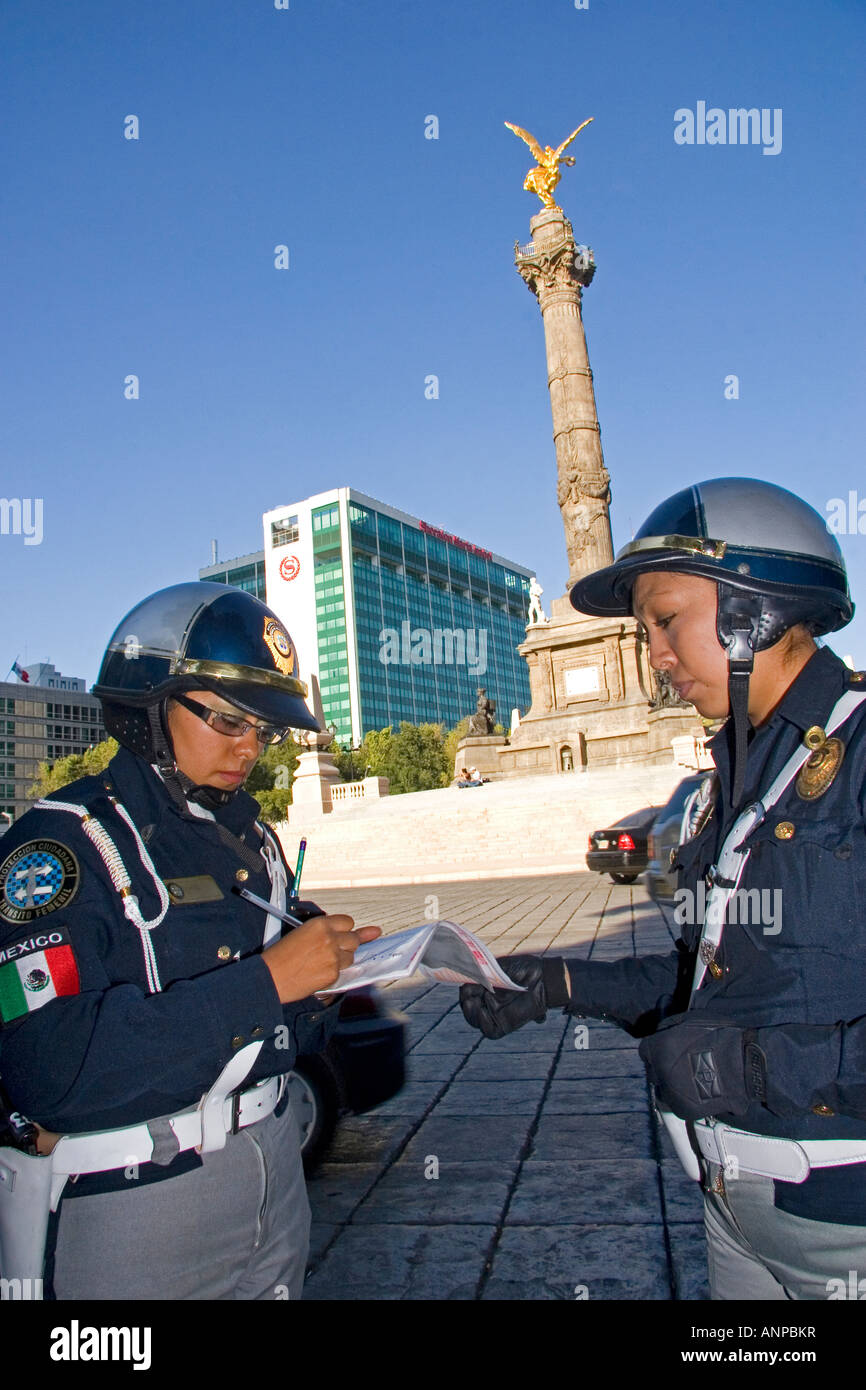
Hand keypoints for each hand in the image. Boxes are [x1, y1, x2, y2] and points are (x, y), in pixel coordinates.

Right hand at [263, 916, 381, 1002]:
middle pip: (354, 939)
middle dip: (348, 943)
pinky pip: (341, 972)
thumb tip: (340, 933)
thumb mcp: (301, 932)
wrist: (271, 976)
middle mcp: (330, 938)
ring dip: (342, 958)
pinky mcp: (333, 974)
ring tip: (324, 961)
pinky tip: (319, 972)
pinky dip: (333, 972)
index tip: (344, 932)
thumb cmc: (280, 955)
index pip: (348, 922)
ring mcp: (333, 957)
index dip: (345, 928)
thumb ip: (322, 930)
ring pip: (351, 956)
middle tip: (336, 948)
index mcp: (320, 924)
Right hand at [459, 955, 568, 1039]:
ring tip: (472, 1004)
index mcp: (486, 987)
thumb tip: (466, 973)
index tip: (466, 984)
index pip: (467, 993)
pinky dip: (483, 1024)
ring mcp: (497, 1014)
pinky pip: (489, 1031)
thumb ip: (483, 971)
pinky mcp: (506, 1025)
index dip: (464, 990)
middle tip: (468, 996)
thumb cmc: (524, 968)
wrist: (544, 978)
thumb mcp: (500, 966)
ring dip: (470, 1013)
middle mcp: (489, 1002)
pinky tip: (484, 1012)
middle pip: (468, 1008)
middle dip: (465, 1003)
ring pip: (475, 1020)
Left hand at [639, 1015, 766, 1120]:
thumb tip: (666, 1029)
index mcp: (658, 1047)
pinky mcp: (683, 1110)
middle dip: (663, 1068)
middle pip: (653, 1071)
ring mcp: (670, 1092)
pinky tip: (699, 1093)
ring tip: (692, 1081)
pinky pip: (679, 1104)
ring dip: (673, 1086)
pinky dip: (686, 1100)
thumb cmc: (722, 1037)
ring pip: (665, 1090)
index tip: (664, 1051)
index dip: (656, 1050)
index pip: (645, 1051)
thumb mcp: (693, 1019)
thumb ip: (674, 1026)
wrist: (742, 1065)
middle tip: (680, 1066)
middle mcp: (659, 1071)